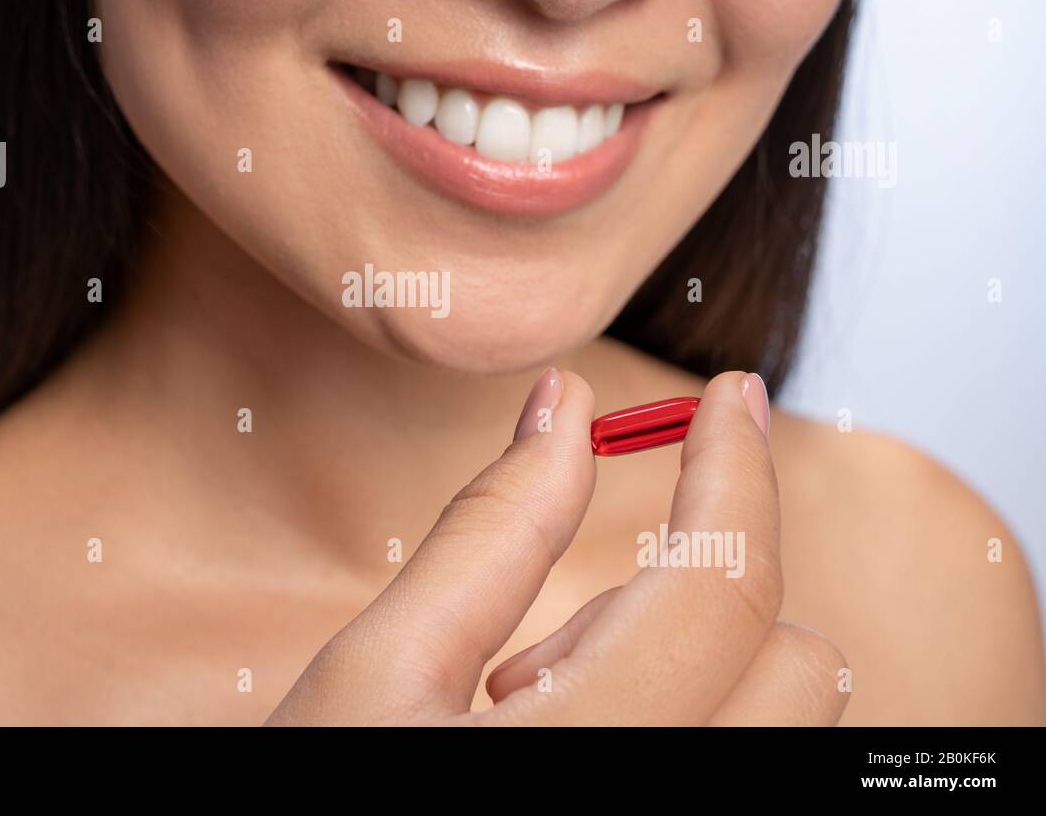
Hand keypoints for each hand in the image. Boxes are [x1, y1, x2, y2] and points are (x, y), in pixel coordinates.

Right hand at [267, 370, 848, 724]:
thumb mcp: (377, 676)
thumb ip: (488, 535)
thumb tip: (559, 411)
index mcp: (597, 754)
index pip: (724, 582)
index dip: (733, 467)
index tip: (729, 396)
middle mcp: (677, 802)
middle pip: (793, 661)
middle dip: (691, 598)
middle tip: (546, 634)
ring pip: (780, 721)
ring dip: (687, 669)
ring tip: (537, 704)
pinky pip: (738, 757)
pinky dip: (682, 720)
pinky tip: (568, 741)